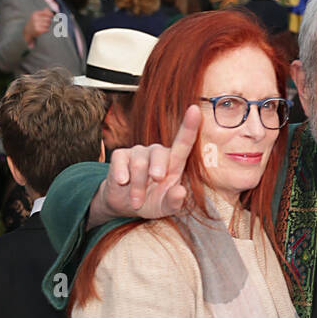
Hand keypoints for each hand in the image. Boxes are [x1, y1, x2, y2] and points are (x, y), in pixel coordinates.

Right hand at [23, 8, 53, 42]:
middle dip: (49, 21)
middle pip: (48, 19)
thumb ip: (43, 12)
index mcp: (35, 14)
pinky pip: (46, 29)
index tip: (52, 16)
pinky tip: (44, 30)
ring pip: (47, 24)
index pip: (45, 13)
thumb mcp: (36, 16)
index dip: (50, 14)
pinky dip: (46, 30)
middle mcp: (35, 18)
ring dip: (48, 26)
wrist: (28, 31)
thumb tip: (48, 9)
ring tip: (45, 26)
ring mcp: (36, 24)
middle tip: (48, 23)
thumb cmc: (34, 22)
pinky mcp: (37, 30)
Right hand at [91, 105, 201, 226]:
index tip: (195, 110)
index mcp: (173, 164)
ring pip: (139, 162)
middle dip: (157, 168)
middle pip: (159, 152)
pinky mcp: (121, 155)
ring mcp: (139, 152)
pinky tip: (122, 183)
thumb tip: (181, 192)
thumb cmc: (151, 202)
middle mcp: (157, 154)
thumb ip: (174, 202)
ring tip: (137, 200)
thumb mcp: (165, 207)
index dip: (189, 127)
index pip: (183, 143)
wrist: (125, 205)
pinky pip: (121, 160)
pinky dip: (121, 174)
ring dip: (137, 185)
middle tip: (156, 181)